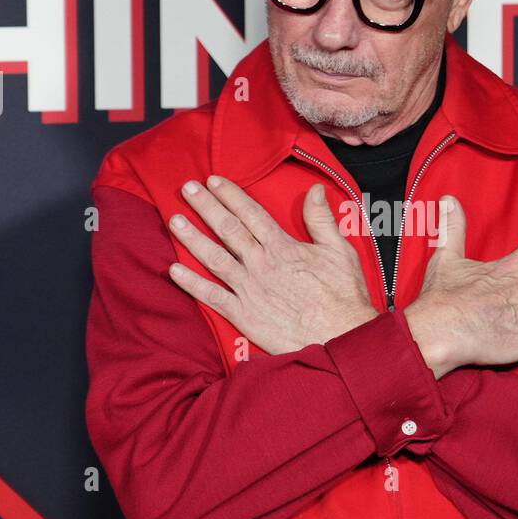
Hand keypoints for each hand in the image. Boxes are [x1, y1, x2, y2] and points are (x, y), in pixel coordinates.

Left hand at [166, 175, 376, 353]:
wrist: (340, 338)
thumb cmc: (343, 297)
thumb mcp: (340, 251)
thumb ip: (322, 219)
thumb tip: (314, 189)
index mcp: (283, 247)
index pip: (251, 213)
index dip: (230, 195)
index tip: (213, 180)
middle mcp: (261, 264)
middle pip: (228, 229)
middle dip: (205, 206)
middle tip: (186, 189)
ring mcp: (249, 289)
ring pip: (214, 258)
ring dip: (192, 238)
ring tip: (174, 220)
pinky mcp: (244, 315)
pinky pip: (212, 296)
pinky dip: (191, 283)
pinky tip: (174, 271)